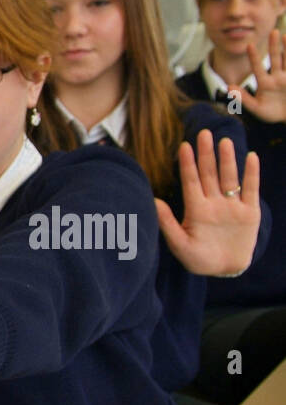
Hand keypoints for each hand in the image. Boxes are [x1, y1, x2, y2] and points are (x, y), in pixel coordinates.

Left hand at [154, 129, 260, 275]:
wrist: (224, 270)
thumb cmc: (198, 259)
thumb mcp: (180, 244)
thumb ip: (167, 223)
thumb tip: (152, 201)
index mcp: (196, 210)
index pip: (191, 182)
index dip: (187, 164)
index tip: (183, 146)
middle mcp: (214, 203)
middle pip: (210, 174)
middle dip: (206, 154)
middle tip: (203, 133)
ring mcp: (232, 206)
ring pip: (229, 178)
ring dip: (227, 160)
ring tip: (224, 142)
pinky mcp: (249, 213)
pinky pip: (251, 190)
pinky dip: (251, 174)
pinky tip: (251, 158)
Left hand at [239, 29, 285, 123]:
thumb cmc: (271, 114)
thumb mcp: (256, 108)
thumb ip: (243, 98)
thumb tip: (229, 87)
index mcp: (264, 84)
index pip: (257, 68)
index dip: (254, 57)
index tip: (249, 45)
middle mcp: (276, 78)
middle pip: (274, 59)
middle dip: (273, 46)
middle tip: (272, 31)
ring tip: (284, 35)